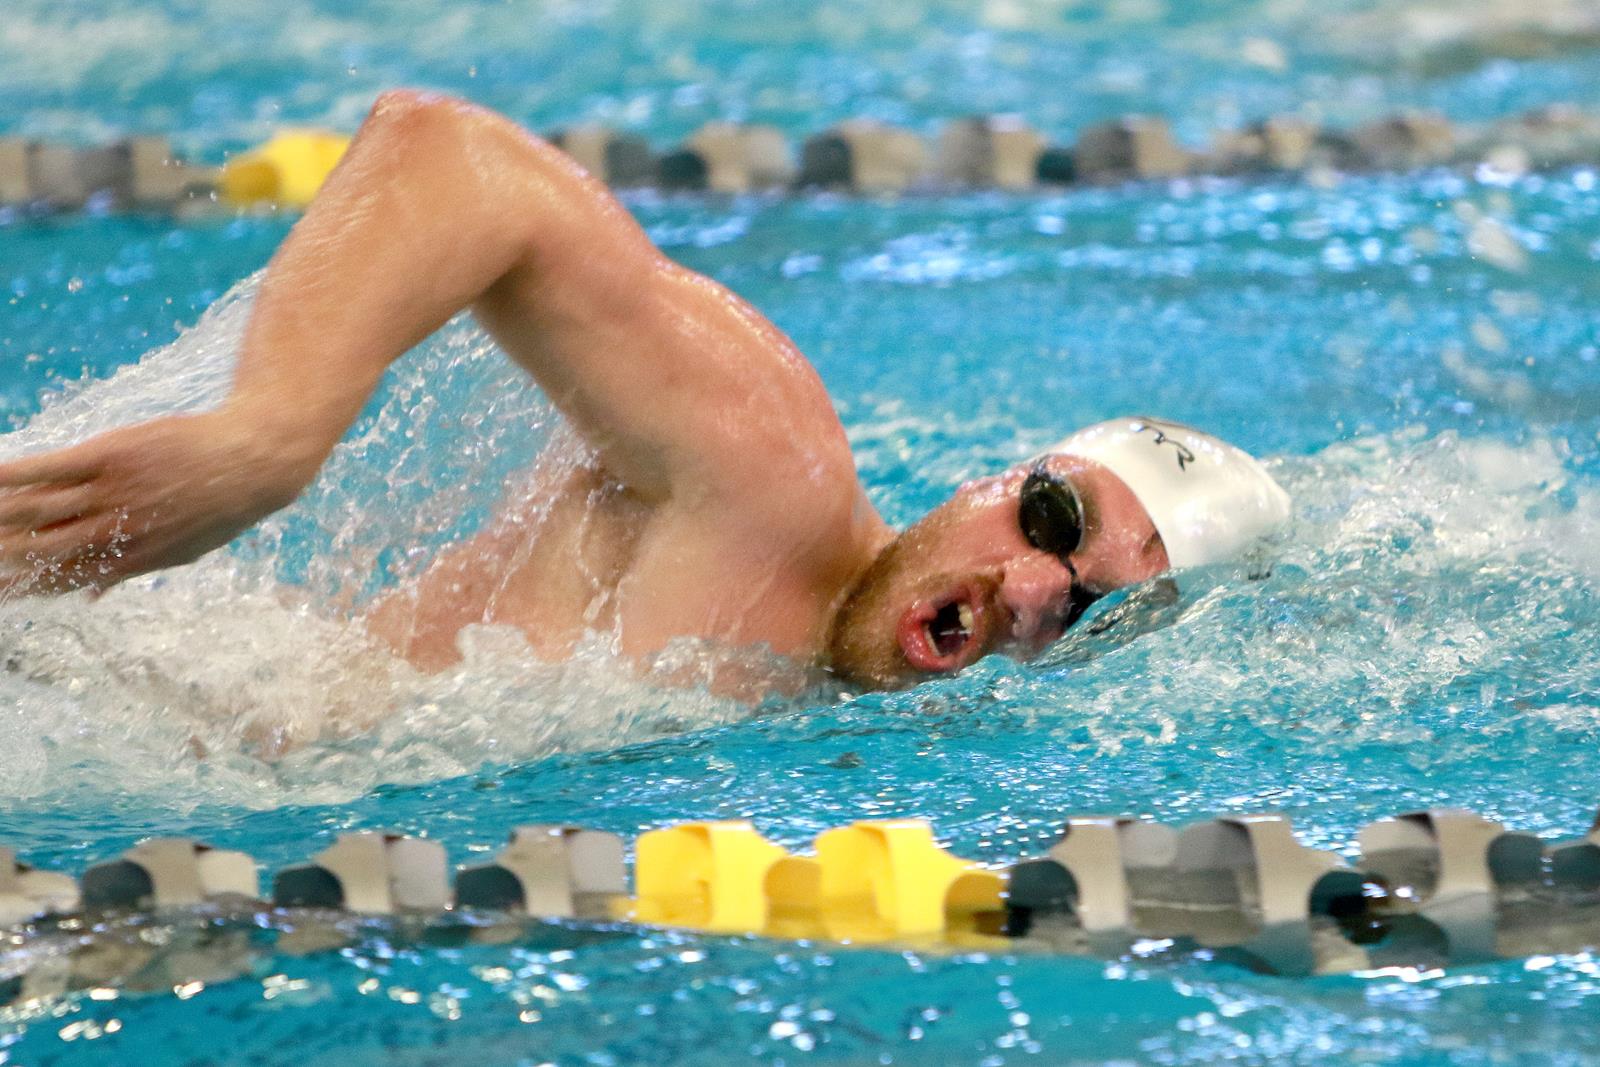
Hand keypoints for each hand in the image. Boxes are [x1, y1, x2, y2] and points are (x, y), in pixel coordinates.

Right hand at [0, 410, 317, 593]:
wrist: (252, 462)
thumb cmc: (217, 507)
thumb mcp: (179, 552)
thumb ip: (128, 572)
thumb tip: (89, 598)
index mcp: (128, 560)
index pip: (60, 579)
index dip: (21, 587)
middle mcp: (114, 532)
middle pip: (39, 549)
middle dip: (1, 557)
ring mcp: (111, 493)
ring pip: (37, 510)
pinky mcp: (111, 456)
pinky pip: (51, 468)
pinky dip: (13, 474)